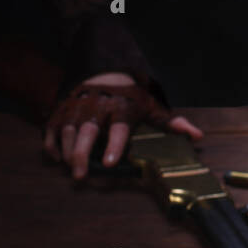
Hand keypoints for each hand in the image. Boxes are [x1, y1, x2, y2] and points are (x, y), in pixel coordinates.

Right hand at [43, 72, 203, 181]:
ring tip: (72, 170)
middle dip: (81, 154)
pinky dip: (51, 144)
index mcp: (122, 108)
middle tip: (81, 176)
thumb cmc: (131, 96)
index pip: (119, 129)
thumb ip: (171, 123)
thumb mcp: (151, 106)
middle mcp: (97, 108)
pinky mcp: (62, 111)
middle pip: (87, 132)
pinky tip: (56, 158)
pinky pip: (51, 128)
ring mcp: (77, 109)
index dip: (114, 146)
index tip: (109, 163)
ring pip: (67, 131)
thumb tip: (197, 136)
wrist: (103, 72)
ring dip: (67, 152)